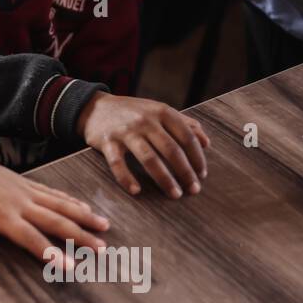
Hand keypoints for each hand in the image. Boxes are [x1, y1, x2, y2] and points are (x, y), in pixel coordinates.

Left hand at [0, 146, 108, 265]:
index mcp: (4, 215)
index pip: (31, 237)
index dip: (50, 252)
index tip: (71, 266)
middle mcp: (22, 203)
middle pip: (55, 221)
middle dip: (80, 236)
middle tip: (103, 250)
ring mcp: (28, 192)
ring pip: (61, 205)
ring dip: (84, 217)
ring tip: (105, 227)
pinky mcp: (29, 184)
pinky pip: (55, 193)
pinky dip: (72, 201)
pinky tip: (86, 208)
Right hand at [77, 92, 209, 198]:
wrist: (95, 107)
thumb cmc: (132, 112)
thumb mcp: (159, 111)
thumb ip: (184, 123)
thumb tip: (207, 142)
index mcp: (162, 112)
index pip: (186, 136)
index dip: (197, 157)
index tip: (202, 175)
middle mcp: (145, 120)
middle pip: (171, 149)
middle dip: (185, 172)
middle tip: (193, 190)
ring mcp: (125, 131)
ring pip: (149, 158)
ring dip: (164, 179)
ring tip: (174, 194)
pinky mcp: (107, 141)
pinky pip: (118, 163)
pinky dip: (126, 178)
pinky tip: (136, 191)